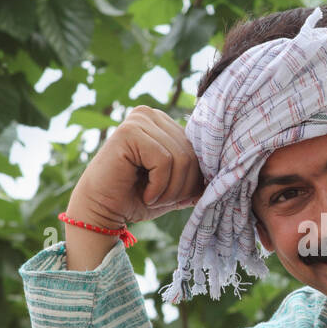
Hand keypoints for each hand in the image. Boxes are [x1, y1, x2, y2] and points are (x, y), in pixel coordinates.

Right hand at [67, 106, 204, 228]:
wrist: (102, 212)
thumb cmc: (137, 198)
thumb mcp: (176, 187)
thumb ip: (197, 178)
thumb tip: (225, 178)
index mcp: (164, 122)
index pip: (199, 148)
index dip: (196, 178)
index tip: (180, 197)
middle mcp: (152, 114)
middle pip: (192, 154)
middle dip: (183, 187)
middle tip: (162, 200)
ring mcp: (139, 119)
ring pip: (181, 158)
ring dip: (170, 190)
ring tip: (152, 197)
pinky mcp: (129, 132)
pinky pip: (164, 161)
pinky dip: (158, 186)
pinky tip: (144, 193)